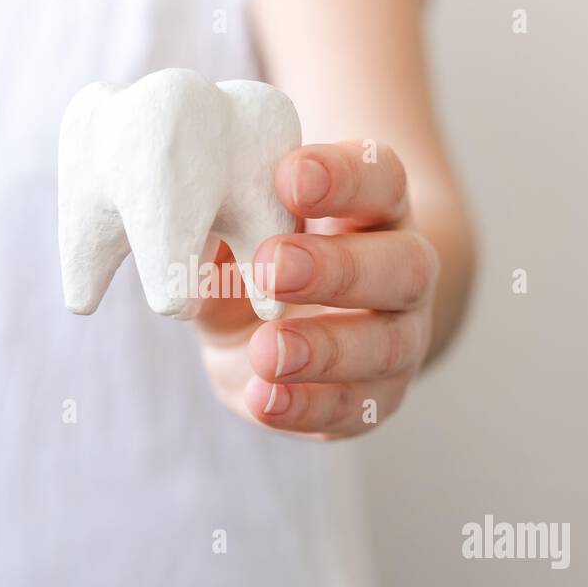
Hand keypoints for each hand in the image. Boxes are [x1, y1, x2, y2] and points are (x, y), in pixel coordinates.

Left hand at [194, 141, 439, 438]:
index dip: (343, 178)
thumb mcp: (238, 237)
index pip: (381, 181)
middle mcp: (403, 272)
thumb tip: (183, 240)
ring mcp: (398, 340)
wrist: (296, 331)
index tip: (289, 177)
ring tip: (265, 352)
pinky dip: (306, 406)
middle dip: (337, 269)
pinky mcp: (374, 399)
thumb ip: (221, 236)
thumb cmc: (264, 261)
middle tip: (273, 268)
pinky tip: (263, 397)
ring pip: (386, 346)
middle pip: (403, 266)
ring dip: (324, 350)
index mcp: (376, 209)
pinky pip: (351, 409)